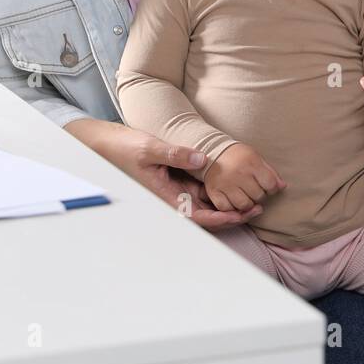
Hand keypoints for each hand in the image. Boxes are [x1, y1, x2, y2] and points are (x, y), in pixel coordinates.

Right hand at [63, 119, 261, 228]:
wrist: (105, 144)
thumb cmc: (123, 148)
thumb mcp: (150, 148)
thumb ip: (176, 154)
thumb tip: (202, 158)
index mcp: (165, 198)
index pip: (198, 217)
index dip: (222, 218)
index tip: (242, 215)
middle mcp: (172, 198)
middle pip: (207, 214)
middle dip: (232, 214)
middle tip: (258, 208)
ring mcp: (174, 190)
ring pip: (205, 204)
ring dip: (227, 203)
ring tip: (254, 198)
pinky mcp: (176, 181)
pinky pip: (200, 191)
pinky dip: (217, 190)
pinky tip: (234, 183)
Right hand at [203, 142, 284, 212]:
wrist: (214, 152)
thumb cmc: (239, 156)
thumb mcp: (257, 158)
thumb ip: (271, 173)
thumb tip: (283, 186)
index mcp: (252, 163)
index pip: (270, 185)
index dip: (272, 188)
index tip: (267, 187)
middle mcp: (239, 174)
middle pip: (258, 196)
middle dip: (260, 196)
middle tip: (254, 191)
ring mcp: (225, 184)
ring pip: (244, 205)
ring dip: (247, 204)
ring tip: (246, 196)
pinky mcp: (214, 191)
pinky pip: (227, 208)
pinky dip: (232, 208)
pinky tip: (233, 200)